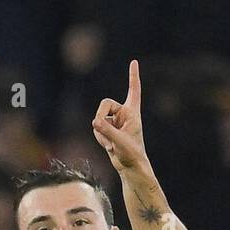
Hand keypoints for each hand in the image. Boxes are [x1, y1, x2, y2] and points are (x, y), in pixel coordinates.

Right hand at [92, 59, 147, 174]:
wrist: (130, 168)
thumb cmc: (132, 154)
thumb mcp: (120, 142)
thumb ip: (107, 131)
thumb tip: (95, 122)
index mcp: (132, 112)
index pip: (134, 90)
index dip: (133, 76)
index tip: (134, 62)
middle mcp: (124, 114)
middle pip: (104, 104)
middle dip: (100, 116)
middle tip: (100, 127)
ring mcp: (115, 122)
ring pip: (98, 118)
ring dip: (101, 133)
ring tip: (111, 145)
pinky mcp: (108, 130)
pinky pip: (97, 128)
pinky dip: (99, 138)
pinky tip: (109, 147)